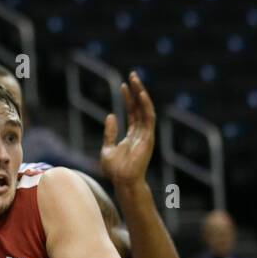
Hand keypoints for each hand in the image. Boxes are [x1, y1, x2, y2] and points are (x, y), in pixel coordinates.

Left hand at [101, 71, 155, 188]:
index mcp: (132, 135)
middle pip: (140, 107)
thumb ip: (110, 133)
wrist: (123, 182)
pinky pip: (149, 117)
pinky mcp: (149, 137)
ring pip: (145, 109)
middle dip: (136, 91)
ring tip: (135, 79)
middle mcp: (141, 133)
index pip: (132, 112)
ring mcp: (146, 134)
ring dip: (141, 93)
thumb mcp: (107, 149)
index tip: (122, 85)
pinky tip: (140, 94)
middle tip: (132, 75)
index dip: (127, 98)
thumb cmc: (115, 170)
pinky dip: (146, 105)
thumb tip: (111, 115)